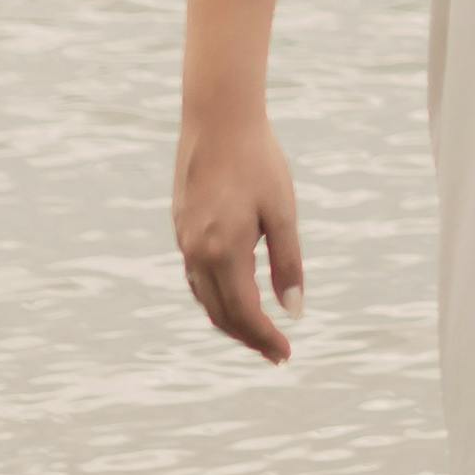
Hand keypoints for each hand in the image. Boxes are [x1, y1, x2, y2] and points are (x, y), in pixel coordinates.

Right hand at [176, 116, 306, 363]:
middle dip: (248, 337)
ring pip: (204, 298)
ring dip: (230, 321)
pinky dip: (214, 298)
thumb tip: (293, 311)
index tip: (286, 354)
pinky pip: (195, 278)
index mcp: (224, 251)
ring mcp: (184, 241)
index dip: (265, 338)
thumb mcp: (283, 213)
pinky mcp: (181, 228)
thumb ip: (288, 264)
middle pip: (220, 314)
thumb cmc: (259, 162)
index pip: (245, 312)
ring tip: (257, 333)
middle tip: (276, 354)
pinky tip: (233, 297)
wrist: (218, 119)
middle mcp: (198, 252)